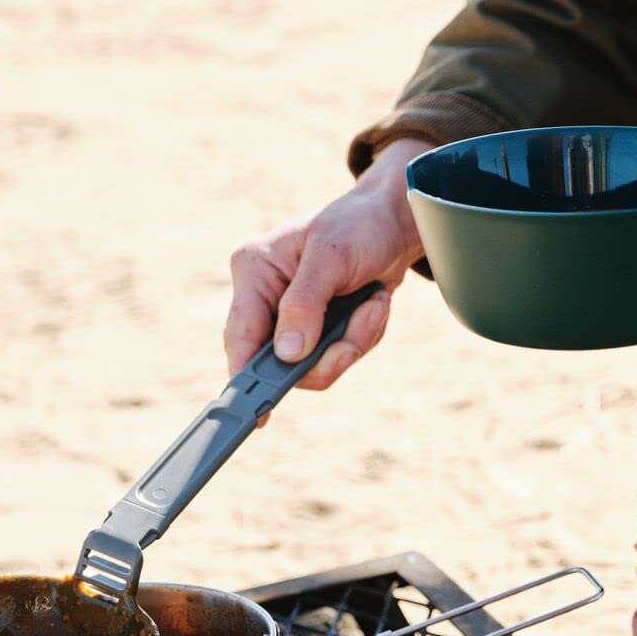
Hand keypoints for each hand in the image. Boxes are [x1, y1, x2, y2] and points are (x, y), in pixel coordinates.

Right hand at [224, 137, 432, 388]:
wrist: (395, 224)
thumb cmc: (359, 227)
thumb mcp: (331, 258)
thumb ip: (305, 304)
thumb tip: (287, 354)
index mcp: (254, 272)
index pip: (241, 334)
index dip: (246, 376)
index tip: (257, 411)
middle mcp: (266, 298)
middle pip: (281, 361)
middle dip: (330, 351)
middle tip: (361, 323)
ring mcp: (292, 318)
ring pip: (314, 365)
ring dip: (353, 341)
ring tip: (373, 304)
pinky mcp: (319, 330)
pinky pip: (337, 357)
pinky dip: (362, 337)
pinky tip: (374, 305)